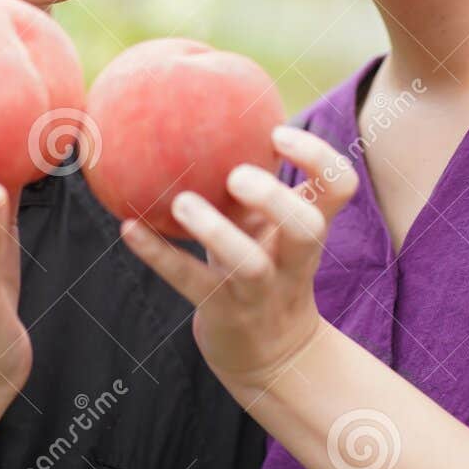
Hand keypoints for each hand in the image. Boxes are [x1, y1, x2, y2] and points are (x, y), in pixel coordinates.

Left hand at [119, 125, 356, 395]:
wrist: (272, 356)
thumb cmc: (264, 267)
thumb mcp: (268, 226)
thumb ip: (251, 183)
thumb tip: (205, 112)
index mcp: (309, 228)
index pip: (339, 186)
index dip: (317, 156)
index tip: (277, 134)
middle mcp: (293, 259)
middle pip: (306, 226)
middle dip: (275, 197)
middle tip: (237, 175)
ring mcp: (261, 291)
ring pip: (249, 264)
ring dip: (215, 231)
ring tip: (181, 203)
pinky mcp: (224, 313)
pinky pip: (191, 282)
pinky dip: (159, 256)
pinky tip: (128, 229)